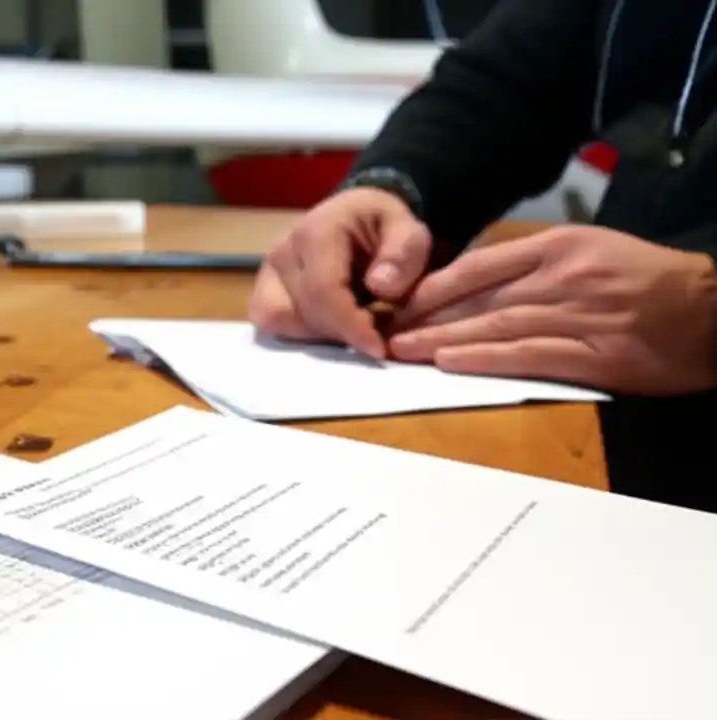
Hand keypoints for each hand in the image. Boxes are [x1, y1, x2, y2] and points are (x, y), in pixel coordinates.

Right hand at [248, 188, 431, 358]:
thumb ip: (405, 253)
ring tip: (350, 325)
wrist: (356, 220)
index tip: (377, 348)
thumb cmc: (383, 227)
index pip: (323, 290)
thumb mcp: (409, 230)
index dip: (349, 325)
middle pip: (302, 311)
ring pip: (280, 322)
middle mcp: (282, 250)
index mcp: (317, 231)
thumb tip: (381, 286)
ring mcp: (267, 271)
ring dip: (318, 335)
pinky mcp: (263, 289)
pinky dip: (300, 333)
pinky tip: (329, 327)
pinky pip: (271, 323)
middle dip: (340, 332)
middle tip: (373, 332)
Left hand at [389, 225, 716, 394]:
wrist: (713, 309)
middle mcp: (562, 277)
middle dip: (424, 316)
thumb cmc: (645, 280)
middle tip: (383, 331)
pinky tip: (450, 363)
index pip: (478, 264)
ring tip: (401, 350)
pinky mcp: (596, 355)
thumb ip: (533, 262)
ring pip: (495, 324)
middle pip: (478, 296)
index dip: (431, 286)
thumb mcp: (589, 250)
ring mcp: (579, 315)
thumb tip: (473, 279)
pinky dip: (485, 359)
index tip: (396, 302)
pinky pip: (529, 355)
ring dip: (441, 338)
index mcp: (558, 247)